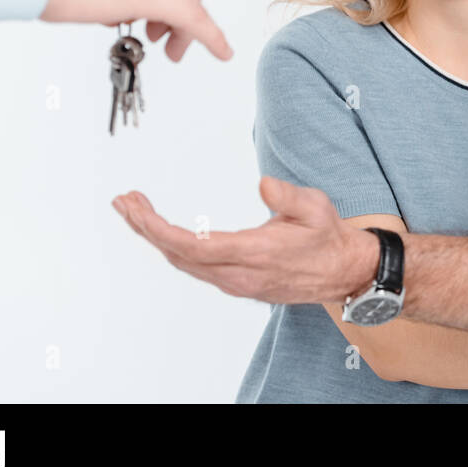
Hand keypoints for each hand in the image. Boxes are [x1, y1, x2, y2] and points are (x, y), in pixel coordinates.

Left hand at [112, 177, 378, 303]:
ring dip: (155, 237)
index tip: (137, 209)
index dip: (158, 229)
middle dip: (145, 228)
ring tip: (135, 210)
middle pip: (178, 255)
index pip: (192, 245)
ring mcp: (235, 282)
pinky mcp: (235, 282)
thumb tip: (262, 184)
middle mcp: (238, 275)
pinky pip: (194, 267)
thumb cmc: (326, 236)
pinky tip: (162, 231)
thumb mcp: (316, 207)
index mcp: (254, 253)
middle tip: (124, 201)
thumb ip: (289, 197)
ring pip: (183, 263)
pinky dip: (172, 247)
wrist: (343, 271)